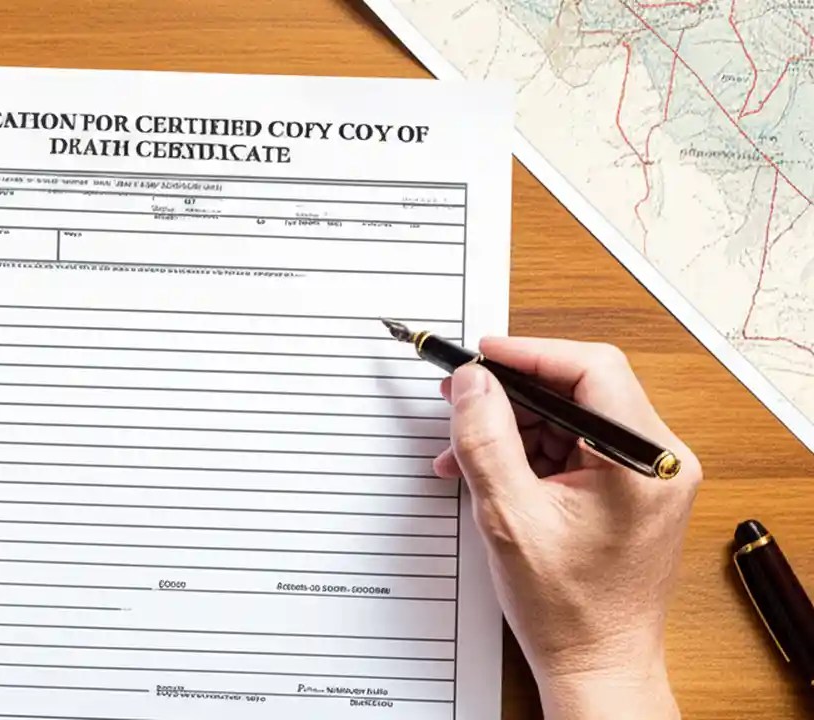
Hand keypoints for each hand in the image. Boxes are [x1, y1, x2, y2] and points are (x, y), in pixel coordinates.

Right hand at [434, 338, 699, 719]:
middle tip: (460, 399)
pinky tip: (489, 472)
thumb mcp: (510, 516)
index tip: (483, 355)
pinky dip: (528, 453)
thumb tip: (474, 383)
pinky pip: (572, 448)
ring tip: (463, 454)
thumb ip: (486, 440)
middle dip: (511, 394)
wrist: (596, 664)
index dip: (530, 353)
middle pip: (579, 390)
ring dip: (512, 428)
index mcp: (644, 461)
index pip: (592, 369)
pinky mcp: (628, 490)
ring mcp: (645, 475)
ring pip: (569, 418)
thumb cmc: (569, 610)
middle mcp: (657, 461)